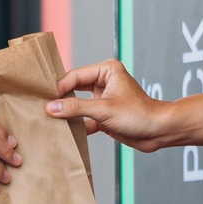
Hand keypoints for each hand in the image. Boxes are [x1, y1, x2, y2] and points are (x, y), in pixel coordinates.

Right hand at [45, 59, 173, 151]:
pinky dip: (77, 125)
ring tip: (51, 120)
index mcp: (106, 71)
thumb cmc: (140, 114)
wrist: (159, 132)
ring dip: (68, 113)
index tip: (46, 100)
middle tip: (43, 108)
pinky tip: (66, 133)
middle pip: (74, 89)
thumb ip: (76, 108)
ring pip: (78, 105)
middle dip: (61, 99)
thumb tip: (51, 107)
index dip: (60, 88)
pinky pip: (85, 118)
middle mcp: (104, 82)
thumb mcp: (104, 110)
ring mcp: (103, 99)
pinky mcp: (104, 115)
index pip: (75, 76)